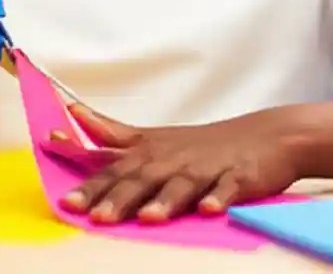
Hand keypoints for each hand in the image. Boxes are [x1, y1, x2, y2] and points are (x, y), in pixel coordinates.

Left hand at [55, 104, 303, 224]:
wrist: (268, 135)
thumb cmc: (202, 143)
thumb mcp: (154, 136)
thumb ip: (111, 132)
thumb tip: (71, 113)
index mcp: (151, 152)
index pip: (114, 170)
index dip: (89, 185)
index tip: (65, 200)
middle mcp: (173, 159)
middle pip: (142, 179)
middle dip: (118, 198)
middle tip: (95, 217)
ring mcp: (207, 167)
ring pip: (181, 185)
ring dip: (165, 201)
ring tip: (148, 218)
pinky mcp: (239, 177)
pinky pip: (228, 189)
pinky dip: (218, 198)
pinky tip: (209, 209)